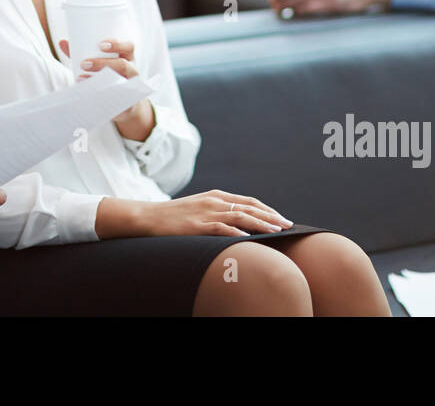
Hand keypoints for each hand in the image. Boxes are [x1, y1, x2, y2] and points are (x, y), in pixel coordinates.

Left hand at [59, 37, 153, 140]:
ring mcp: (132, 87)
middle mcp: (132, 71)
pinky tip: (89, 94)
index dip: (117, 44)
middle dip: (103, 63)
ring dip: (101, 80)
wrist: (125, 103)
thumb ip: (83, 53)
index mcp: (127, 58)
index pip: (128, 47)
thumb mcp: (100, 64)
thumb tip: (62, 42)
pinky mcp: (128, 103)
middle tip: (84, 63)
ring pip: (121, 82)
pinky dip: (103, 97)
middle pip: (123, 65)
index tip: (100, 44)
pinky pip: (117, 100)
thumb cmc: (109, 77)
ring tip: (81, 78)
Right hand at [96, 190, 293, 237]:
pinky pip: (223, 228)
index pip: (248, 201)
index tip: (280, 218)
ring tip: (277, 230)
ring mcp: (206, 212)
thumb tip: (236, 225)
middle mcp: (214, 201)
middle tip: (288, 224)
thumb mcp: (197, 210)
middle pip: (250, 207)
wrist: (147, 217)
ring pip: (241, 216)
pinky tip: (250, 238)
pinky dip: (239, 232)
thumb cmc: (172, 217)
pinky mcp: (198, 225)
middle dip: (271, 216)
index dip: (266, 209)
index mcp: (215, 196)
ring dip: (262, 223)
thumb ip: (216, 213)